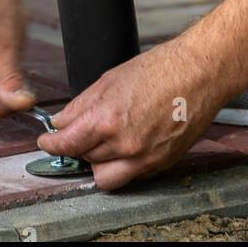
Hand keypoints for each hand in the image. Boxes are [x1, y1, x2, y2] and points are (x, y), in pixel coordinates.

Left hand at [35, 33, 227, 190]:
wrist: (199, 73)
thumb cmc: (161, 69)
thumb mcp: (111, 79)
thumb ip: (81, 105)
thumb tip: (61, 122)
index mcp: (108, 119)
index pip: (67, 145)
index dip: (51, 144)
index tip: (47, 142)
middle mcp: (125, 145)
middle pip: (85, 160)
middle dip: (79, 147)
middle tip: (83, 131)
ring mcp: (144, 158)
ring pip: (106, 177)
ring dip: (99, 162)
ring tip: (104, 142)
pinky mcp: (161, 164)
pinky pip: (131, 176)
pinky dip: (123, 165)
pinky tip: (128, 142)